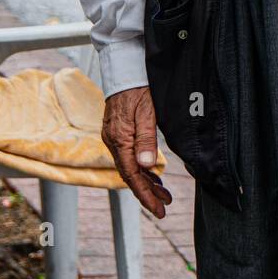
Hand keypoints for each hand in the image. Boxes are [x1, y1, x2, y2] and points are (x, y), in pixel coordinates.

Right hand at [101, 86, 172, 217]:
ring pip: (130, 167)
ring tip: (164, 195)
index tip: (158, 209)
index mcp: (119, 139)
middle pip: (130, 175)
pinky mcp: (118, 133)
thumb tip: (147, 166)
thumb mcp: (147, 112)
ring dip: (146, 182)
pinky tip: (152, 174)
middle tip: (164, 207)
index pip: (132, 175)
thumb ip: (146, 139)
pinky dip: (141, 168)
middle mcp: (113, 141)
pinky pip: (129, 156)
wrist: (125, 69)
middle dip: (147, 193)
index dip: (145, 195)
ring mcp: (114, 137)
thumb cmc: (138, 87)